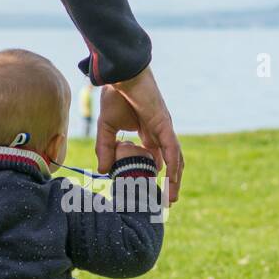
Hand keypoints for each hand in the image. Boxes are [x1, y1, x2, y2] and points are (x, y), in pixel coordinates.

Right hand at [95, 65, 182, 203]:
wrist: (121, 77)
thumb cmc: (115, 96)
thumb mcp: (106, 128)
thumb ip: (106, 149)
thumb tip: (103, 171)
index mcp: (148, 133)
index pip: (156, 158)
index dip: (155, 175)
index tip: (149, 192)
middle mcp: (159, 133)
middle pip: (170, 162)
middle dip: (171, 182)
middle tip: (166, 202)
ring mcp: (164, 129)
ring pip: (174, 159)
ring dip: (175, 179)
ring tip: (172, 198)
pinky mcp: (164, 125)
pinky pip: (172, 149)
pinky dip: (173, 165)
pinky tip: (172, 180)